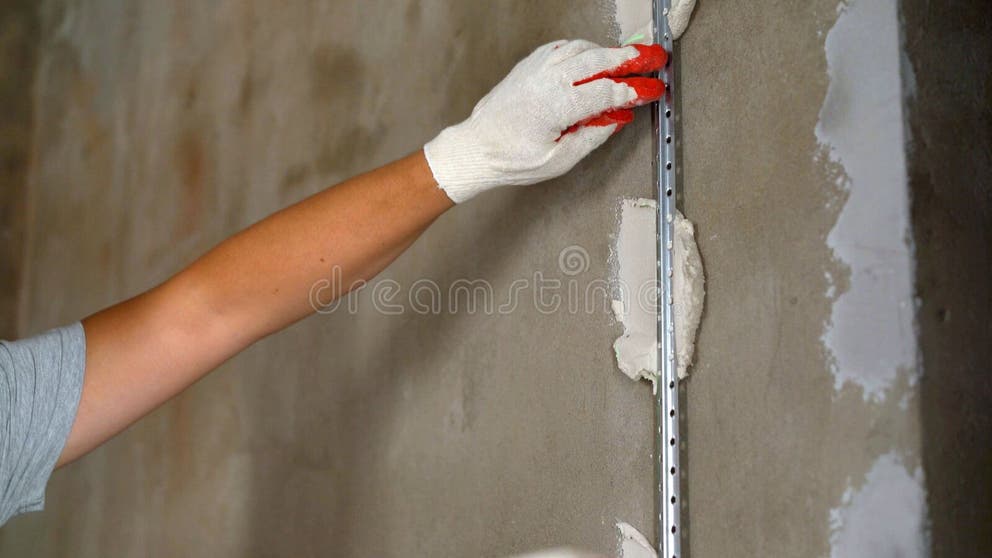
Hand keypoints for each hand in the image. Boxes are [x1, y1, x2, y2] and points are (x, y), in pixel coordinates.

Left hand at [424, 39, 666, 202]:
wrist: (477, 146)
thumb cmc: (512, 158)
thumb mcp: (560, 159)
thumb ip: (593, 135)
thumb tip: (618, 116)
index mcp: (557, 105)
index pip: (609, 91)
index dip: (636, 90)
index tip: (654, 90)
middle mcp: (548, 79)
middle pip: (601, 60)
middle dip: (632, 58)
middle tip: (655, 57)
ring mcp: (537, 67)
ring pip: (583, 48)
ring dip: (608, 53)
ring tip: (628, 60)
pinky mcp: (529, 64)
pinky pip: (563, 48)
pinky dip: (584, 50)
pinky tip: (594, 58)